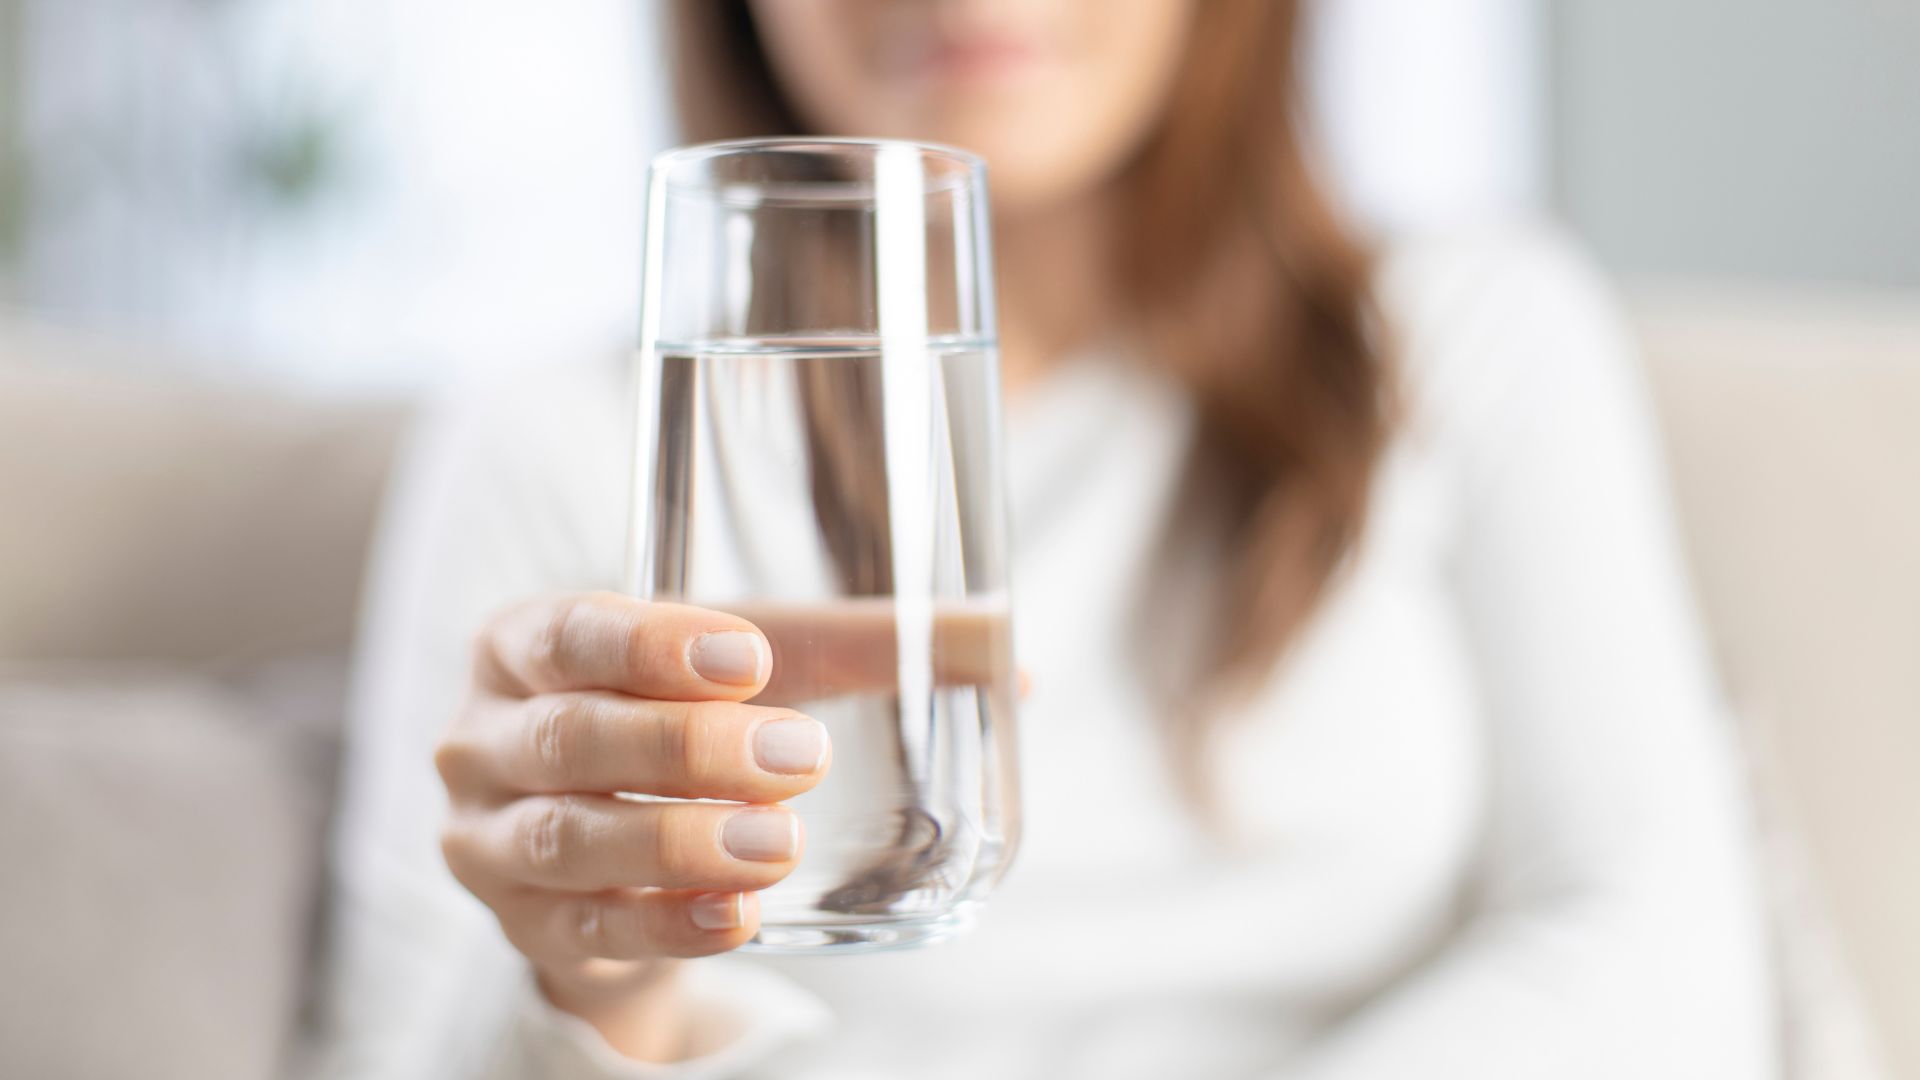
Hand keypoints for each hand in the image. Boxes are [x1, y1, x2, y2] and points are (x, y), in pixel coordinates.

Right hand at [434, 592, 830, 1060]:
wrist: (608, 842)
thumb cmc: (678, 716)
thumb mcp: (754, 668)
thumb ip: (867, 647)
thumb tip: (1005, 645)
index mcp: (523, 643)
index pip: (571, 633)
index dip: (654, 645)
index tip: (750, 659)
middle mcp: (482, 737)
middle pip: (570, 736)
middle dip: (685, 748)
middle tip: (799, 758)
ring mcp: (488, 838)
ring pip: (567, 838)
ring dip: (678, 842)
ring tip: (779, 844)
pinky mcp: (523, 924)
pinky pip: (589, 929)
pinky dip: (667, 924)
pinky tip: (738, 916)